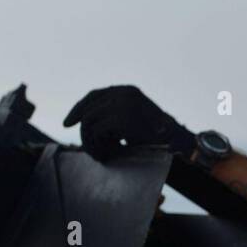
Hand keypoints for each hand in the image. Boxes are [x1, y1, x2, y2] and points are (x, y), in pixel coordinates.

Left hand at [63, 85, 194, 161]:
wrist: (179, 146)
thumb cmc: (158, 140)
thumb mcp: (133, 123)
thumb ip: (113, 116)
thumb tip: (83, 119)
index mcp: (128, 91)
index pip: (94, 95)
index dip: (78, 109)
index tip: (67, 123)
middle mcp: (125, 93)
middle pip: (88, 107)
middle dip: (83, 131)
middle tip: (91, 151)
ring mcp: (124, 103)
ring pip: (89, 121)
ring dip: (91, 142)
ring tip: (102, 155)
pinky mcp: (122, 117)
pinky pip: (95, 132)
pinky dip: (98, 146)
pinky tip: (109, 155)